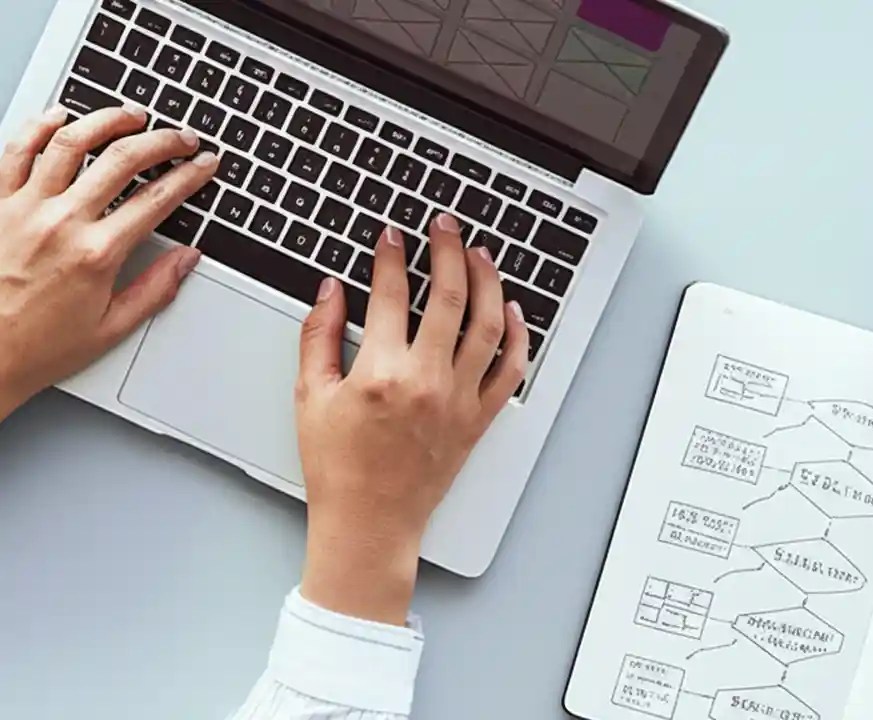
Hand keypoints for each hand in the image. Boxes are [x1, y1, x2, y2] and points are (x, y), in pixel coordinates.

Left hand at [0, 105, 216, 418]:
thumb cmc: (35, 347)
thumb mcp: (110, 328)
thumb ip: (155, 289)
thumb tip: (187, 260)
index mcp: (97, 254)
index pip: (157, 199)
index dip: (189, 176)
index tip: (204, 164)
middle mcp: (61, 223)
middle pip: (121, 160)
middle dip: (161, 140)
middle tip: (180, 135)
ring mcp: (23, 208)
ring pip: (70, 142)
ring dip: (106, 121)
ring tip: (130, 115)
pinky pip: (16, 150)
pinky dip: (39, 127)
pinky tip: (59, 117)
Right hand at [295, 214, 528, 624]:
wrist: (370, 522)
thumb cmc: (337, 466)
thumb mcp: (309, 397)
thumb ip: (318, 337)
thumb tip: (329, 290)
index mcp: (381, 373)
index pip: (391, 294)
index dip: (391, 256)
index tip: (391, 236)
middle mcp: (427, 381)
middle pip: (449, 296)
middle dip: (448, 250)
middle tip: (445, 226)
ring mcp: (459, 400)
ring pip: (488, 325)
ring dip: (488, 281)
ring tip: (480, 254)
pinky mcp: (479, 419)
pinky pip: (511, 370)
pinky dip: (518, 336)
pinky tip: (511, 309)